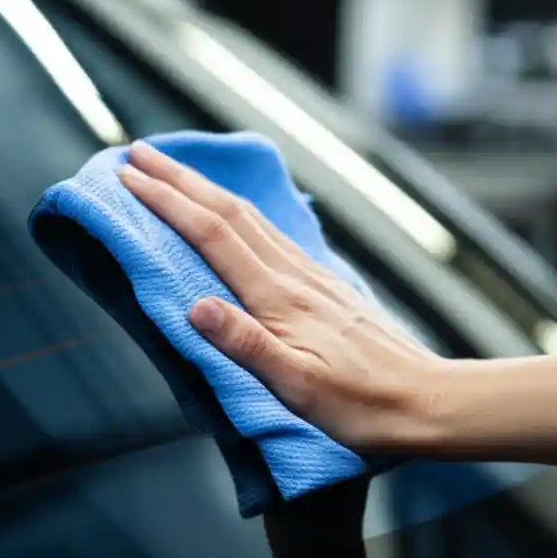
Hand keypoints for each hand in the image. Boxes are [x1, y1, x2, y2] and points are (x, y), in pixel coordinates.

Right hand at [119, 141, 449, 452]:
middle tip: (137, 152)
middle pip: (227, 211)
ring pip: (250, 217)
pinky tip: (235, 214)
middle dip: (179, 179)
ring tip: (173, 172)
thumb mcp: (297, 386)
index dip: (168, 202)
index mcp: (279, 297)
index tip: (129, 176)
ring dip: (206, 190)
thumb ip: (245, 343)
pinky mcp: (324, 286)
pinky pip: (271, 234)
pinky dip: (238, 213)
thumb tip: (194, 306)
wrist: (427, 401)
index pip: (212, 235)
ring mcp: (312, 277)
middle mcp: (294, 276)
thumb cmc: (362, 405)